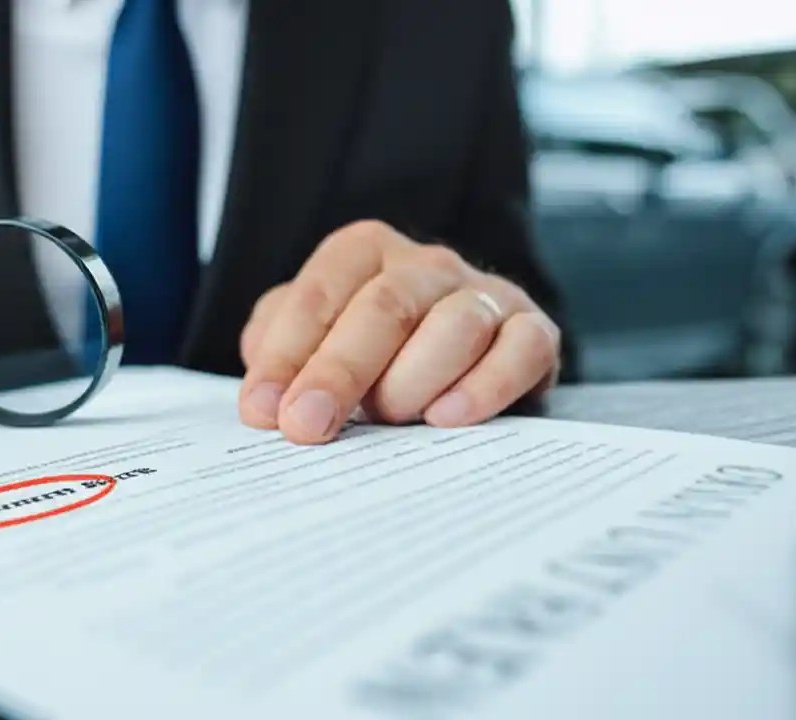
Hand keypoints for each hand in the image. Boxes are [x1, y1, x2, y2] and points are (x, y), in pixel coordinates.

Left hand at [238, 221, 559, 443]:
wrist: (452, 366)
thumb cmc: (365, 355)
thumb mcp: (308, 340)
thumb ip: (276, 351)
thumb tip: (265, 395)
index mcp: (363, 252)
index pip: (319, 295)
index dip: (286, 356)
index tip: (263, 411)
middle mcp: (426, 265)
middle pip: (385, 307)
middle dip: (339, 371)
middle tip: (308, 426)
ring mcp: (484, 295)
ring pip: (456, 324)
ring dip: (413, 380)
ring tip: (388, 420)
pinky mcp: (532, 332)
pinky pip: (522, 349)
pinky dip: (487, 385)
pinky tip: (448, 417)